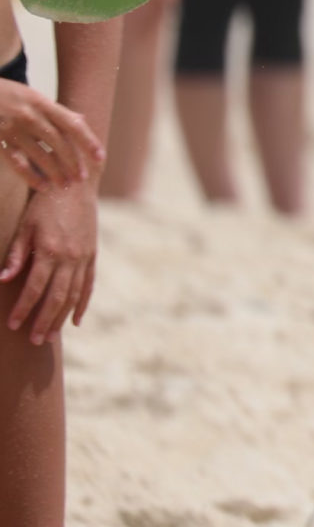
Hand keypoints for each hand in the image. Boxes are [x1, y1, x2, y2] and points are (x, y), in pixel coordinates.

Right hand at [0, 80, 103, 191]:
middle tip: (82, 178)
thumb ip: (54, 110)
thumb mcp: (32, 95)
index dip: (88, 141)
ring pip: (38, 154)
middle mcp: (29, 115)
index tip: (101, 158)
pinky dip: (30, 176)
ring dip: (55, 172)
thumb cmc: (8, 95)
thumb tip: (80, 120)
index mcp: (42, 103)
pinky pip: (16, 162)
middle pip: (57, 141)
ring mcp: (12, 129)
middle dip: (72, 161)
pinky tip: (43, 186)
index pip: (72, 124)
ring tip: (66, 186)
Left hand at [3, 181, 96, 345]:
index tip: (13, 325)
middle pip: (57, 297)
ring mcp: (84, 258)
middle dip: (44, 320)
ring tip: (50, 336)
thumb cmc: (44, 204)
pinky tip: (76, 320)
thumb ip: (16, 254)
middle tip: (34, 341)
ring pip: (74, 295)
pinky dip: (83, 304)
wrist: (75, 184)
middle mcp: (70, 258)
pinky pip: (88, 285)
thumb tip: (3, 280)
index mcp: (51, 250)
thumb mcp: (26, 226)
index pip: (35, 287)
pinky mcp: (92, 256)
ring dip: (61, 318)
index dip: (24, 308)